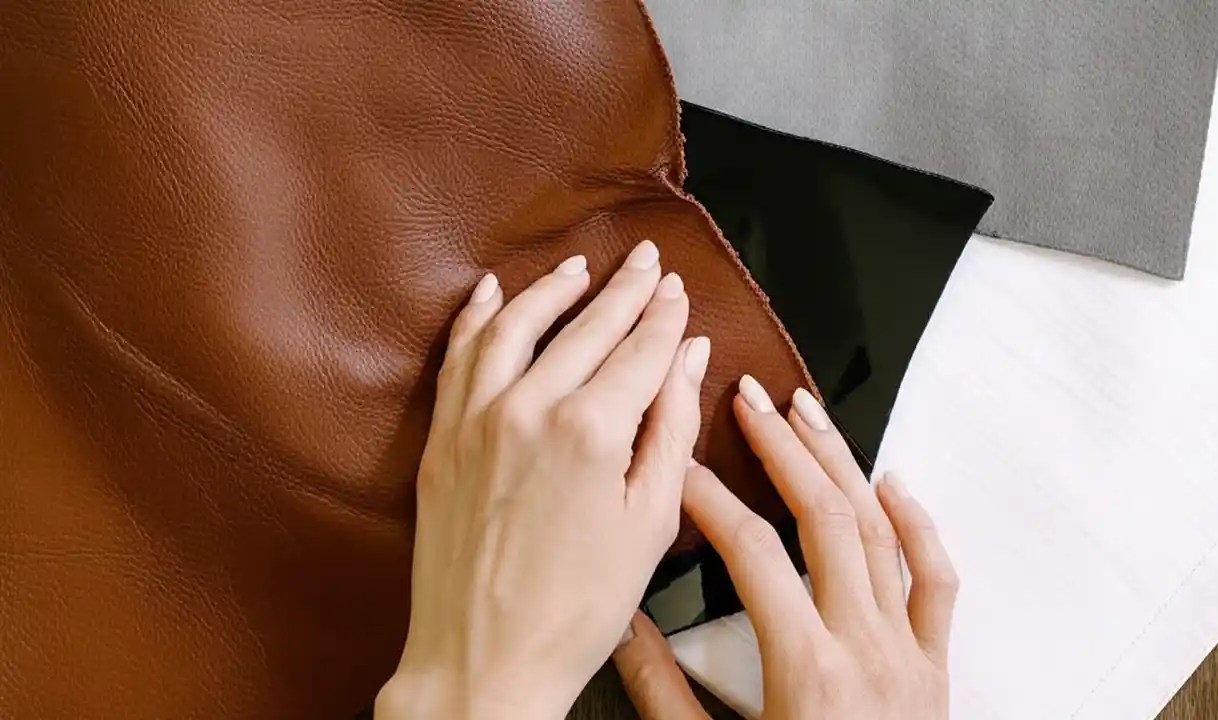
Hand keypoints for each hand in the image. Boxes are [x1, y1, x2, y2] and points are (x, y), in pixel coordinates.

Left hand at [376, 241, 709, 719]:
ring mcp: (476, 420)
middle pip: (586, 326)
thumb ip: (671, 428)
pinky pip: (459, 357)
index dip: (662, 315)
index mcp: (591, 431)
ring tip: (580, 267)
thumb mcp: (650, 523)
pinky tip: (492, 293)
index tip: (673, 289)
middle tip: (644, 262)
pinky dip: (477, 318)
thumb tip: (688, 358)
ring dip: (552, 289)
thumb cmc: (575, 608)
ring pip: (517, 325)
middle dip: (622, 290)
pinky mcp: (442, 439)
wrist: (484, 660)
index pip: (639, 349)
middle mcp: (529, 409)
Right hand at [613, 376, 957, 718]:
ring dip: (842, 462)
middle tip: (747, 397)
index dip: (709, 497)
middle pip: (824, 517)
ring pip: (882, 530)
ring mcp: (909, 651)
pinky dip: (918, 523)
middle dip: (781, 447)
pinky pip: (938, 580)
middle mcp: (867, 647)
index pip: (751, 551)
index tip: (677, 461)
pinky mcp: (936, 665)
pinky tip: (893, 482)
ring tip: (806, 410)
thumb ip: (663, 693)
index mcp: (807, 670)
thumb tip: (620, 623)